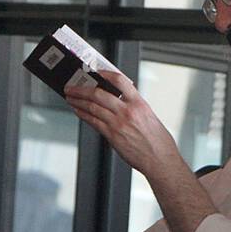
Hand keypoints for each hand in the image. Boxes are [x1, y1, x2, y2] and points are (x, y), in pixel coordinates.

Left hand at [64, 70, 180, 177]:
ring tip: (71, 98)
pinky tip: (78, 111)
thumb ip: (134, 106)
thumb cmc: (158, 141)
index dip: (105, 74)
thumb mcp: (149, 116)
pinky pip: (93, 122)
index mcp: (139, 103)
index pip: (120, 81)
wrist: (160, 159)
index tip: (96, 72)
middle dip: (81, 90)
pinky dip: (83, 114)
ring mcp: (118, 124)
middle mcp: (128, 111)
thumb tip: (119, 100)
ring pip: (92, 107)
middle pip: (99, 94)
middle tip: (72, 88)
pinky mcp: (112, 136)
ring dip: (78, 101)